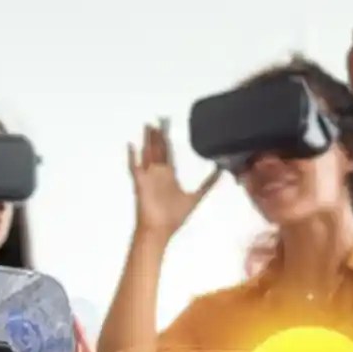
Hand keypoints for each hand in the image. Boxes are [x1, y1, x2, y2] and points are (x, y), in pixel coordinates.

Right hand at [128, 120, 218, 239]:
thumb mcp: (196, 198)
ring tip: (148, 125)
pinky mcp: (140, 183)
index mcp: (168, 176)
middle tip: (157, 120)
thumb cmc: (174, 217)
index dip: (166, 140)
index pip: (167, 153)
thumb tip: (221, 172)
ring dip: (147, 140)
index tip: (166, 128)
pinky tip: (131, 145)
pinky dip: (132, 157)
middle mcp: (157, 174)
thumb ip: (207, 184)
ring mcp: (148, 177)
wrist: (160, 231)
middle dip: (157, 136)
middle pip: (157, 150)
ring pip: (147, 154)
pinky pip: (134, 167)